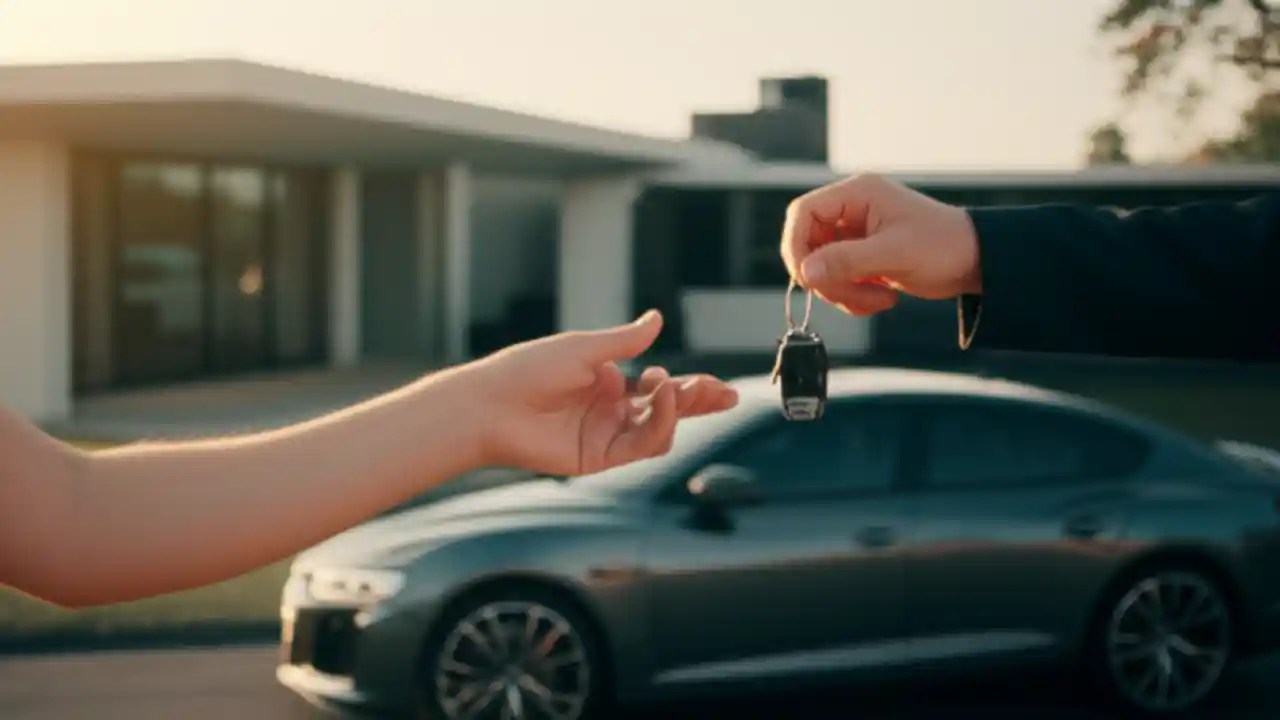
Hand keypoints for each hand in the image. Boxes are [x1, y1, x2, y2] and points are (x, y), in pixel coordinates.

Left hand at [466, 310, 738, 475]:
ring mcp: (605, 436)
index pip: (658, 388)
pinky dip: (658, 423)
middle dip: (698, 404)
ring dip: (677, 410)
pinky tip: (662, 397)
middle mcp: (609, 411)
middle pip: (666, 412)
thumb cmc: (528, 369)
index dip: (689, 387)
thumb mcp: (584, 348)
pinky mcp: (598, 457)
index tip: (713, 382)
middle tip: (728, 396)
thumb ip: (625, 341)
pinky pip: (640, 445)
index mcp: (607, 383)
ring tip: (679, 388)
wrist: (491, 404)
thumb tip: (658, 319)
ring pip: (658, 430)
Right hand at [779, 173, 982, 316]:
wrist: (976, 262)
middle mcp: (852, 210)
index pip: (803, 212)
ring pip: (821, 268)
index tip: (805, 277)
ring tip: (878, 299)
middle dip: (826, 277)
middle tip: (850, 295)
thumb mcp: (894, 254)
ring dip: (843, 292)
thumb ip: (846, 261)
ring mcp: (855, 234)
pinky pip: (838, 280)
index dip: (795, 245)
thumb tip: (805, 272)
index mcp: (858, 194)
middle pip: (808, 245)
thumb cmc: (944, 247)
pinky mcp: (862, 257)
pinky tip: (882, 299)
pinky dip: (852, 297)